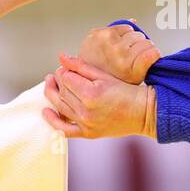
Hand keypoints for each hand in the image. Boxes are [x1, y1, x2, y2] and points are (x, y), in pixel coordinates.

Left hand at [41, 53, 155, 138]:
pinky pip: (64, 130)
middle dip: (58, 81)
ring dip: (52, 95)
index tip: (66, 68)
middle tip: (59, 74)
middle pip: (62, 92)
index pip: (66, 79)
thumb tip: (61, 57)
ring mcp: (86, 124)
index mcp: (90, 93)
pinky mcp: (88, 133)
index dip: (63, 71)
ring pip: (60, 107)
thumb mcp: (105, 76)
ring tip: (50, 84)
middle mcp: (85, 110)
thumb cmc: (127, 92)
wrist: (143, 113)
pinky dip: (53, 121)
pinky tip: (46, 111)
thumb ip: (81, 66)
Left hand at [78, 23, 159, 83]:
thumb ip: (146, 62)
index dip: (154, 54)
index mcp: (129, 69)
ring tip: (124, 49)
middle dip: (142, 46)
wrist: (86, 76)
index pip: (154, 52)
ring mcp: (109, 42)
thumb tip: (154, 44)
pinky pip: (124, 26)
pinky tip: (118, 43)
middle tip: (133, 55)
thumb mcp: (134, 79)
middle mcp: (119, 54)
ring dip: (132, 39)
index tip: (149, 58)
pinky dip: (124, 33)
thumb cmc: (112, 79)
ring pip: (134, 32)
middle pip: (146, 41)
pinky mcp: (101, 33)